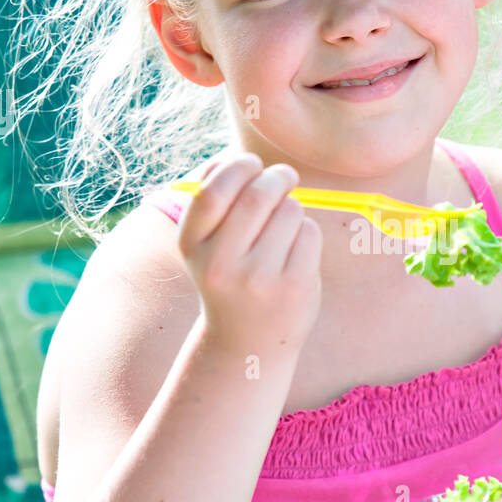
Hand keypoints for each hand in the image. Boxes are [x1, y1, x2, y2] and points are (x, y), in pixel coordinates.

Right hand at [176, 151, 321, 357]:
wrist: (247, 343)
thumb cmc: (231, 277)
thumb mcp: (208, 245)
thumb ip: (214, 200)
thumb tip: (228, 158)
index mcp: (192, 246)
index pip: (211, 192)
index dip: (236, 167)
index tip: (251, 163)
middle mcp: (220, 264)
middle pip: (257, 196)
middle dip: (277, 176)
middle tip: (285, 176)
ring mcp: (258, 279)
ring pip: (289, 211)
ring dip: (292, 207)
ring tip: (284, 228)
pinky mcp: (292, 287)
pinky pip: (309, 233)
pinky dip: (307, 231)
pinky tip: (295, 252)